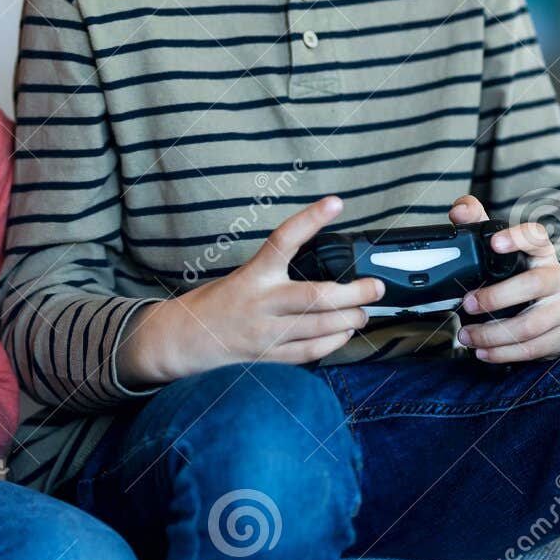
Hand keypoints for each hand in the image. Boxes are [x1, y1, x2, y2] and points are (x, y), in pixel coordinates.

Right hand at [119, 196, 384, 386]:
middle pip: (316, 296)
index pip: (283, 240)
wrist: (184, 339)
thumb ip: (276, 271)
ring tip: (365, 311)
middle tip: (375, 286)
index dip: (310, 219)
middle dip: (354, 293)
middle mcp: (260, 304)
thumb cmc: (216, 302)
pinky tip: (345, 333)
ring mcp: (265, 333)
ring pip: (319, 327)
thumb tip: (325, 266)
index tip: (336, 202)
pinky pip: (309, 351)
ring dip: (351, 318)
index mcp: (252, 276)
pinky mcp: (269, 357)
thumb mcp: (242, 276)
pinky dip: (334, 342)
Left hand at [449, 195, 559, 362]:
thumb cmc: (511, 275)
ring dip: (493, 334)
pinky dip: (503, 353)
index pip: (536, 237)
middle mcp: (557, 277)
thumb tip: (459, 210)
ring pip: (532, 324)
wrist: (539, 310)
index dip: (518, 238)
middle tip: (466, 304)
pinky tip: (482, 352)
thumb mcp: (493, 250)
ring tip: (466, 336)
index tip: (494, 244)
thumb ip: (475, 225)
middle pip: (533, 285)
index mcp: (540, 252)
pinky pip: (534, 348)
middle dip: (496, 297)